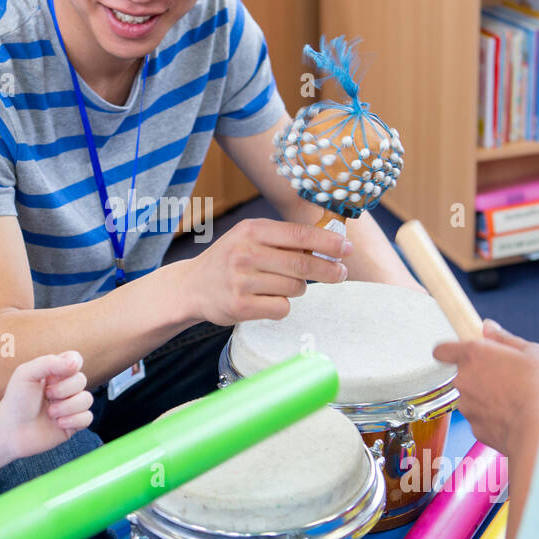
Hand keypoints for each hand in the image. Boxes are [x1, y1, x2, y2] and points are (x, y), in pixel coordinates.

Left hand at [0, 351, 92, 458]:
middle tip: (47, 396)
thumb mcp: (26, 373)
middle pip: (82, 380)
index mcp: (54, 372)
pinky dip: (73, 421)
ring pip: (87, 400)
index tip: (54, 375)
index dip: (71, 365)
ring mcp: (70, 406)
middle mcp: (64, 388)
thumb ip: (49, 363)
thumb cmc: (15, 401)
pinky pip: (88, 418)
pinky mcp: (73, 424)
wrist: (10, 431)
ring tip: (50, 413)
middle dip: (64, 390)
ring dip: (68, 407)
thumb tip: (75, 364)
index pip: (75, 359)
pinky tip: (58, 424)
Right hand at [182, 217, 350, 326]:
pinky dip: (281, 306)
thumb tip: (330, 242)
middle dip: (328, 270)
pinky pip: (281, 308)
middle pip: (301, 263)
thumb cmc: (230, 260)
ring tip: (280, 285)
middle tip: (340, 273)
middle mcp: (245, 253)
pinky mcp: (240, 306)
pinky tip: (266, 300)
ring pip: (294, 288)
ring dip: (296, 289)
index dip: (327, 242)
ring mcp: (241, 281)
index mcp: (251, 230)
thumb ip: (283, 238)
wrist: (191, 287)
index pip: (298, 234)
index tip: (346, 248)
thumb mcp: (249, 238)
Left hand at [433, 319, 538, 456]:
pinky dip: (493, 417)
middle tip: (505, 377)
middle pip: (460, 375)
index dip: (450, 351)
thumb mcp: (532, 352)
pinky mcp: (475, 429)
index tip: (463, 353)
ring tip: (515, 399)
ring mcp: (467, 406)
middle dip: (477, 376)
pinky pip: (481, 418)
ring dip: (485, 397)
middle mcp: (463, 380)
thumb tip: (488, 327)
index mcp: (473, 355)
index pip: (442, 350)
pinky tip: (514, 417)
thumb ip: (504, 339)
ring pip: (471, 398)